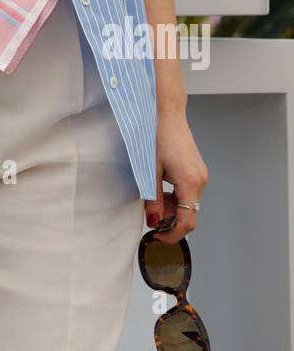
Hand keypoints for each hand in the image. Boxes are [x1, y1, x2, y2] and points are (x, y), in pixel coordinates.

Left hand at [145, 109, 207, 243]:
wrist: (166, 113)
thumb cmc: (156, 137)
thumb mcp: (150, 171)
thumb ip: (153, 198)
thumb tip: (154, 221)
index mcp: (190, 183)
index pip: (187, 221)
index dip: (172, 235)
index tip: (157, 237)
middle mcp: (200, 181)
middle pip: (189, 214)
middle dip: (170, 219)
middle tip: (150, 211)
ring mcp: (201, 175)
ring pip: (189, 203)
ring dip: (172, 207)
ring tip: (154, 193)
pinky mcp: (198, 170)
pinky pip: (189, 192)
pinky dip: (176, 196)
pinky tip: (162, 184)